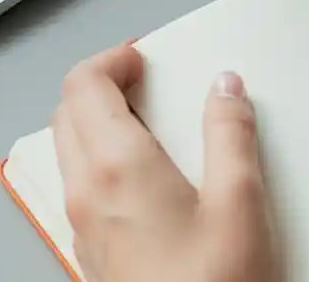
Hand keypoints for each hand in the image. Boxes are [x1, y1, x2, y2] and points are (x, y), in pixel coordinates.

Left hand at [53, 43, 279, 281]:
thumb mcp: (241, 205)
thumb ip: (231, 136)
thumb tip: (225, 89)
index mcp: (117, 166)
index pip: (84, 84)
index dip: (111, 59)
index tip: (141, 57)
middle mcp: (86, 191)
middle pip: (67, 111)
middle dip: (98, 84)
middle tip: (142, 79)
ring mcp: (82, 225)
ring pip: (67, 149)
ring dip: (94, 121)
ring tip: (144, 121)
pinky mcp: (91, 251)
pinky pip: (78, 186)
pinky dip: (98, 159)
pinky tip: (142, 174)